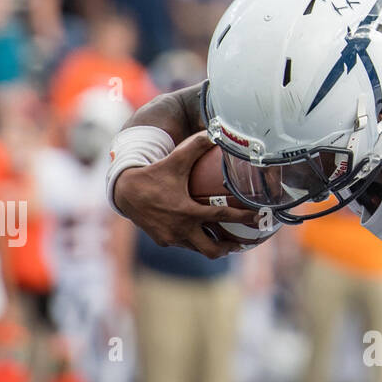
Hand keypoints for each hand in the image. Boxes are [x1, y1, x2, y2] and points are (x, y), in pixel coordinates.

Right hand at [113, 131, 260, 258]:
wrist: (123, 191)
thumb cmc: (153, 174)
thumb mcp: (175, 159)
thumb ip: (196, 146)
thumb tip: (216, 132)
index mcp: (188, 211)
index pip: (222, 216)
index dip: (243, 218)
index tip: (259, 219)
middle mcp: (181, 229)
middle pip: (212, 250)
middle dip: (229, 248)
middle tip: (241, 242)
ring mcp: (171, 238)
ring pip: (198, 249)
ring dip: (212, 246)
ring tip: (225, 242)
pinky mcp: (163, 241)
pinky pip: (183, 244)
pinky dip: (194, 241)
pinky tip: (200, 234)